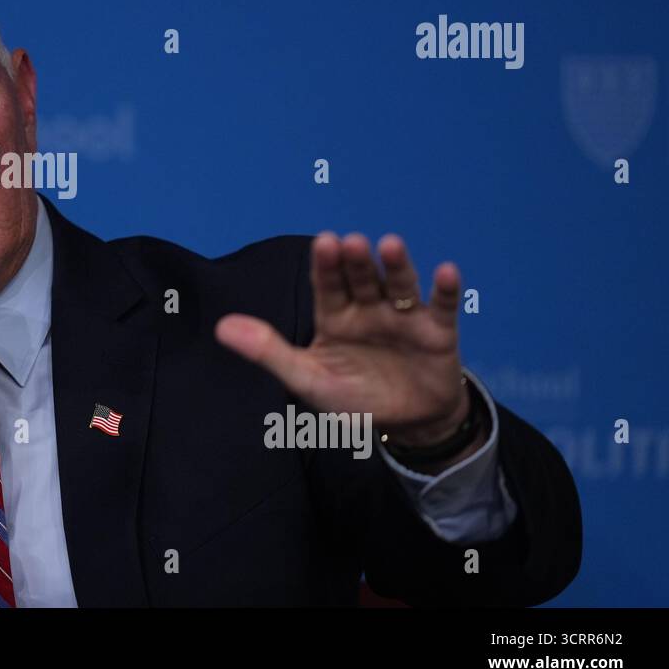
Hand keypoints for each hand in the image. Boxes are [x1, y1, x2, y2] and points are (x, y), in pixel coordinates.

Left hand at [215, 232, 467, 443]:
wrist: (408, 425)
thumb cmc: (354, 398)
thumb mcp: (308, 379)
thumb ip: (269, 352)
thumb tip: (222, 327)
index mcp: (335, 317)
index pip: (327, 286)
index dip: (325, 265)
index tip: (323, 242)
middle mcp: (369, 309)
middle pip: (362, 279)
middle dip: (356, 261)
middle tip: (351, 242)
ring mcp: (404, 317)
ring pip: (399, 286)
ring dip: (397, 266)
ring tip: (391, 245)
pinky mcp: (437, 332)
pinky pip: (442, 307)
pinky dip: (445, 290)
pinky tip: (445, 271)